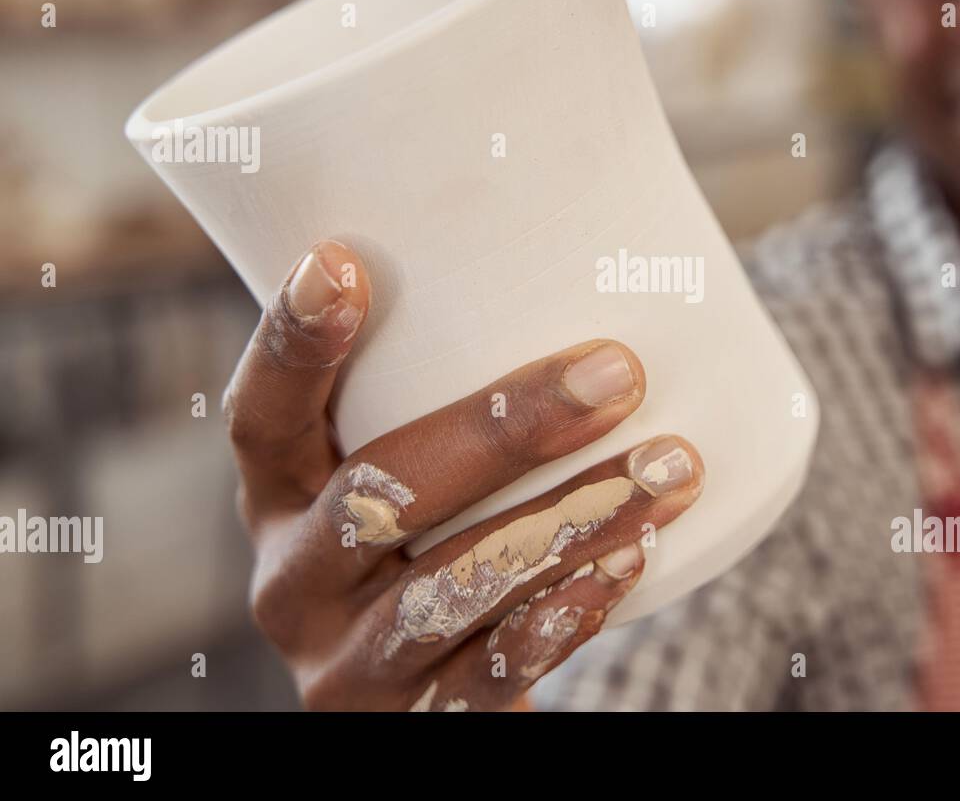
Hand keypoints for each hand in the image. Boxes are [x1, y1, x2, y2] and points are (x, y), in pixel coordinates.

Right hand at [223, 239, 703, 709]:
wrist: (431, 702)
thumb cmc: (436, 548)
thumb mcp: (411, 484)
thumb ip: (450, 408)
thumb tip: (588, 266)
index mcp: (278, 502)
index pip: (260, 417)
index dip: (292, 344)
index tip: (342, 262)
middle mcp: (293, 582)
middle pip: (380, 493)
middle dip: (504, 428)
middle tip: (619, 373)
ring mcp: (345, 665)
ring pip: (451, 586)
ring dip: (571, 518)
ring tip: (672, 465)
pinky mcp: (413, 724)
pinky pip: (492, 673)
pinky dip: (566, 613)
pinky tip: (631, 560)